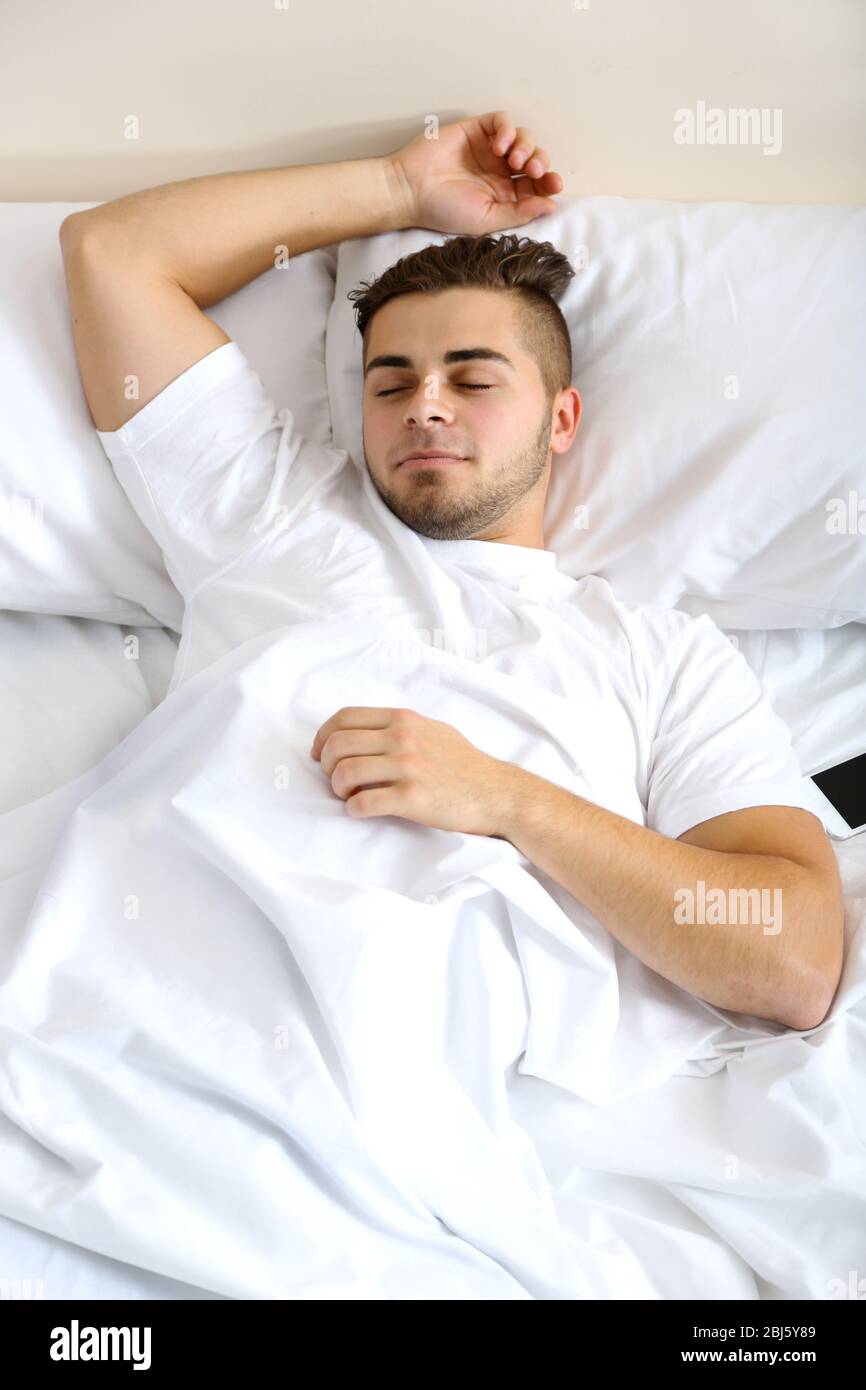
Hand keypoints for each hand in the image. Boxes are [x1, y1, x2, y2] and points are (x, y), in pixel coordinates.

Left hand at [310, 705, 516, 836]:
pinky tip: (362, 811)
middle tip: (337, 781)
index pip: (344, 717)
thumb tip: (366, 733)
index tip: (320, 754)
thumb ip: (400, 727)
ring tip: (349, 797)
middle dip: (327, 766)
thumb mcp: (433, 730)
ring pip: (345, 773)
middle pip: (338, 745)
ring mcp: (407, 767)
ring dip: (338, 789)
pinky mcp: (412, 797)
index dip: (323, 736)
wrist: (496, 794)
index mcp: (403, 719)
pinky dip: (354, 810)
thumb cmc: (465, 765)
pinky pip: (363, 803)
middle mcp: (402, 738)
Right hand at [388, 110, 563, 234]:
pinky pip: (501, 121)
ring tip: (513, 160)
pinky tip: (499, 146)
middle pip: (533, 159)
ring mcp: (488, 149)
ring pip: (522, 138)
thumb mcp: (487, 220)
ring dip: (525, 146)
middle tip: (532, 171)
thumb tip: (551, 205)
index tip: (554, 184)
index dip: (548, 182)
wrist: (412, 190)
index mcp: (504, 195)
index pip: (536, 185)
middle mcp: (499, 171)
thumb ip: (519, 213)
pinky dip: (507, 129)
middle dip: (540, 162)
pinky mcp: (476, 130)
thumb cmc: (444, 210)